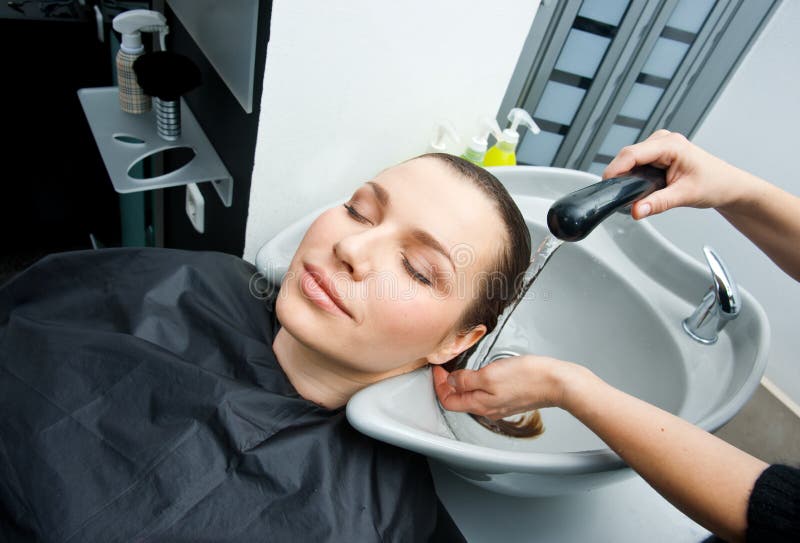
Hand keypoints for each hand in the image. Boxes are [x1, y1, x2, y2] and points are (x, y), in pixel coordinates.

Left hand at [432, 355, 582, 418]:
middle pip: (459, 400)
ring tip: (459, 369)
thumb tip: (451, 381)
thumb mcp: (489, 374)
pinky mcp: (511, 399)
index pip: (448, 400)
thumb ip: (467, 380)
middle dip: (447, 384)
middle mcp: (488, 409)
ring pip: (472, 397)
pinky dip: (477, 384)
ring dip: (462, 383)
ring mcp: (500, 405)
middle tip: (444, 367)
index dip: (439, 384)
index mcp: (480, 404)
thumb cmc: (528, 378)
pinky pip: (486, 394)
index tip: (437, 368)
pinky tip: (481, 373)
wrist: (556, 382)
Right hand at [603, 130, 752, 218]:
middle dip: (619, 175)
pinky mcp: (657, 154)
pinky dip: (632, 174)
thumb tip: (636, 211)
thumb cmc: (714, 184)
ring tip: (629, 193)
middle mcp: (663, 141)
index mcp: (670, 145)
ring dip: (626, 175)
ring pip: (630, 159)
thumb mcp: (684, 195)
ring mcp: (659, 146)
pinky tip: (636, 186)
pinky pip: (636, 162)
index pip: (632, 153)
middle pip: (627, 156)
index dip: (615, 169)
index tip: (606, 185)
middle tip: (618, 196)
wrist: (728, 185)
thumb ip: (658, 204)